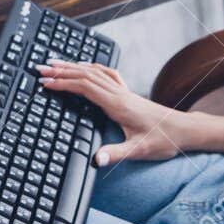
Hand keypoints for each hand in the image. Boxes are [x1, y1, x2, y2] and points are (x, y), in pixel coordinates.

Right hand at [35, 60, 186, 164]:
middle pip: (85, 74)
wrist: (183, 131)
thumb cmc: (163, 140)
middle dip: (61, 70)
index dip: (63, 83)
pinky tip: (84, 67)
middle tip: (40, 68)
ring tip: (54, 64)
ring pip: (94, 71)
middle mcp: (119, 93)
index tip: (45, 82)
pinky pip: (106, 74)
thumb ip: (116, 154)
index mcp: (118, 104)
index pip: (85, 87)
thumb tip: (96, 159)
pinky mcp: (127, 94)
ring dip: (73, 66)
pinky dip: (90, 68)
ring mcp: (124, 91)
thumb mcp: (139, 151)